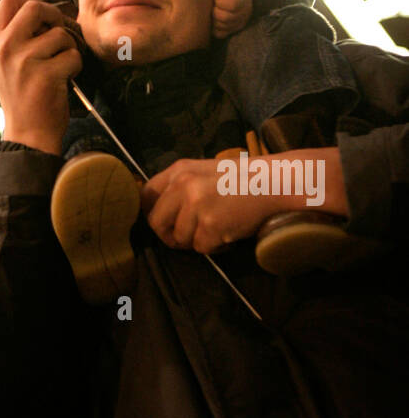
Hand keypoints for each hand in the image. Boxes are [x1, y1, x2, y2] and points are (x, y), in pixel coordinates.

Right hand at [0, 0, 81, 154]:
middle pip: (34, 7)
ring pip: (60, 33)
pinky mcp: (44, 75)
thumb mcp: (6, 62)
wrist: (27, 134)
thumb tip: (44, 7)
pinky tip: (65, 79)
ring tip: (60, 66)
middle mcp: (4, 48)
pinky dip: (76, 66)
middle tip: (59, 34)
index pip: (9, 0)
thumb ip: (17, 34)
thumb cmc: (23, 95)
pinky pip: (73, 55)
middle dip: (54, 16)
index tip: (42, 20)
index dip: (31, 3)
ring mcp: (23, 61)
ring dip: (68, 48)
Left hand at [139, 158, 282, 253]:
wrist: (272, 182)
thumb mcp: (202, 172)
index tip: (164, 222)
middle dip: (170, 235)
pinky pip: (201, 247)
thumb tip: (160, 212)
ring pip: (180, 239)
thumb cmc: (240, 179)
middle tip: (188, 236)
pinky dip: (214, 247)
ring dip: (196, 240)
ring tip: (216, 229)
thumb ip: (179, 187)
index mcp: (178, 170)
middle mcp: (182, 185)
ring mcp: (195, 205)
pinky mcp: (210, 225)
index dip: (152, 213)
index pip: (145, 196)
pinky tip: (227, 234)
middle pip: (156, 222)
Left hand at [210, 0, 252, 37]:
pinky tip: (215, 20)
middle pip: (225, 17)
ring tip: (215, 12)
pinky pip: (220, 34)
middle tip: (214, 6)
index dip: (220, 1)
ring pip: (221, 26)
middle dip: (215, 11)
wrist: (247, 3)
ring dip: (214, 19)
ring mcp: (238, 25)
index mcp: (241, 2)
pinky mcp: (232, 31)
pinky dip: (214, 29)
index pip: (231, 5)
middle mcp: (241, 15)